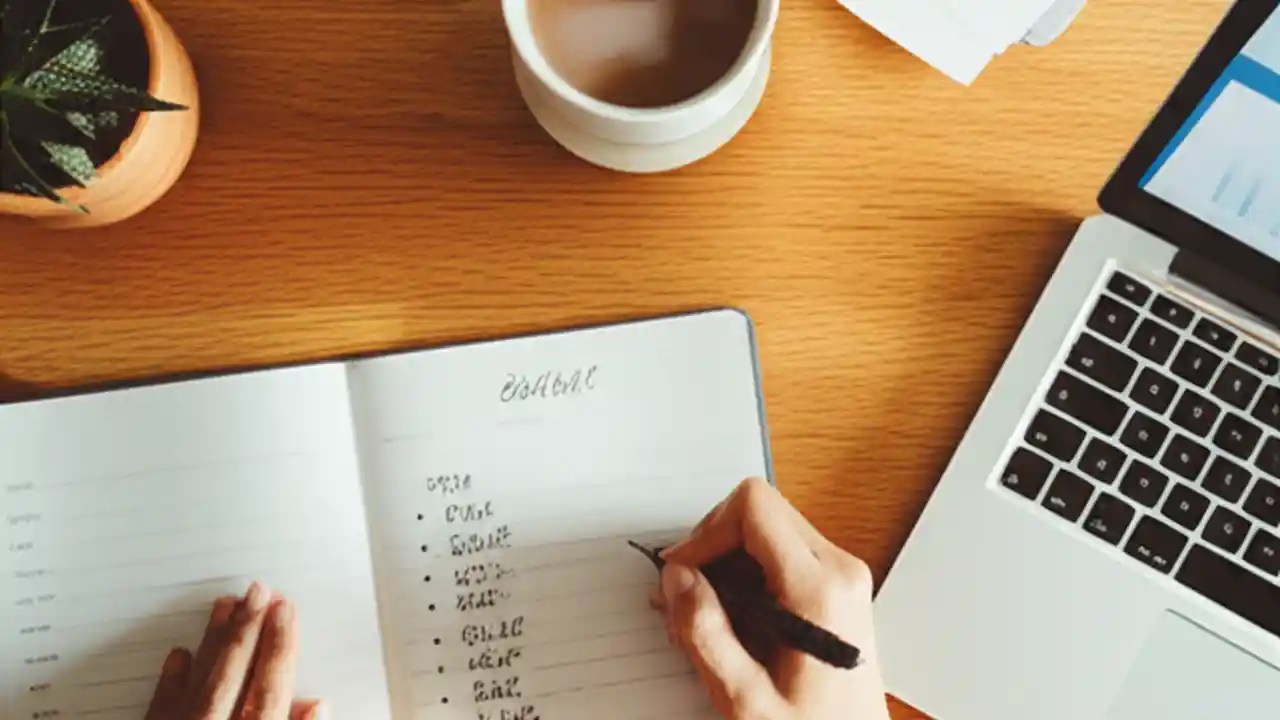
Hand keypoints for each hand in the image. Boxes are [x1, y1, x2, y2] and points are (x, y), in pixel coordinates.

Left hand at [144, 583, 323, 719]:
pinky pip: (160, 706)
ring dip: (215, 640)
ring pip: (201, 680)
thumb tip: (317, 706)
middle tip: (259, 591)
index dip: (280, 646)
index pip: (271, 687)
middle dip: (249, 627)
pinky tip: (179, 653)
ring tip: (226, 605)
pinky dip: (170, 679)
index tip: (285, 611)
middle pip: (234, 672)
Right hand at [653, 478, 889, 719]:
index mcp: (820, 589)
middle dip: (711, 549)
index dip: (706, 532)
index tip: (682, 573)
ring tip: (702, 620)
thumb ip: (707, 635)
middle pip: (759, 513)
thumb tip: (677, 578)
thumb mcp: (748, 700)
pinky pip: (780, 555)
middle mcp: (839, 570)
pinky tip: (729, 623)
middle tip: (683, 599)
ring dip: (725, 565)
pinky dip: (745, 577)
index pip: (755, 507)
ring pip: (766, 531)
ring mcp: (842, 576)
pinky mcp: (836, 587)